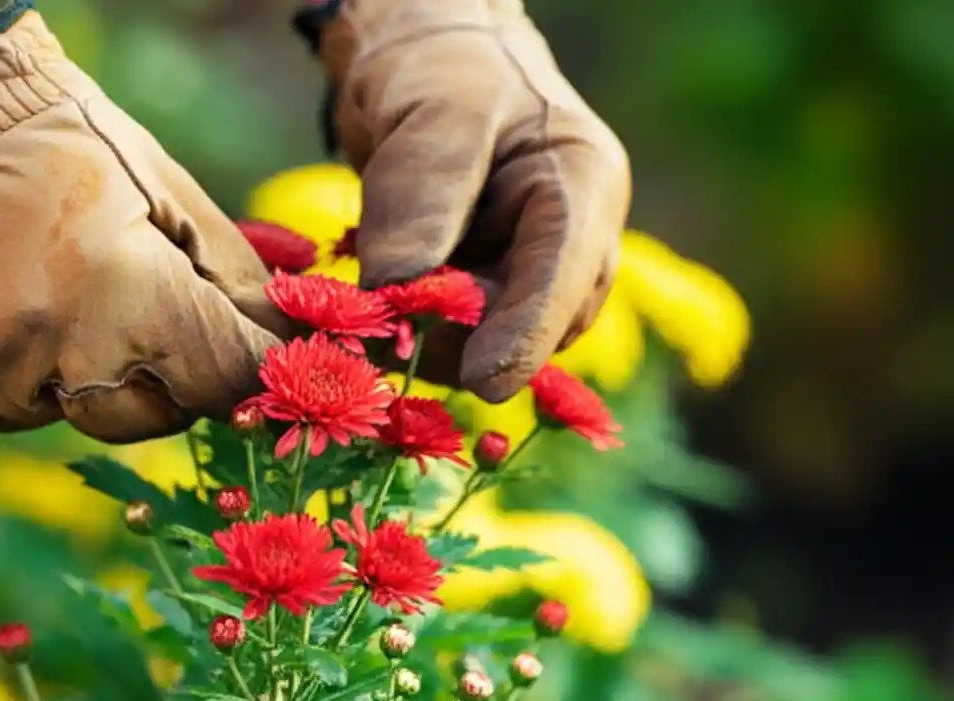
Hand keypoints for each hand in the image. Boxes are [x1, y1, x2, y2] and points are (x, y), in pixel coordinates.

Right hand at [0, 4, 282, 441]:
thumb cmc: (76, 145)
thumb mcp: (172, 194)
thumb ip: (231, 281)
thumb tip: (281, 345)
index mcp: (123, 284)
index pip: (219, 372)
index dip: (249, 368)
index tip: (257, 355)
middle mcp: (55, 341)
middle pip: (156, 415)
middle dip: (177, 376)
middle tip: (165, 317)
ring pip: (89, 416)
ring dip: (106, 376)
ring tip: (82, 295)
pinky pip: (25, 406)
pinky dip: (41, 373)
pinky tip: (26, 306)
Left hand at [301, 0, 630, 400]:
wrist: (420, 65)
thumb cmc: (442, 68)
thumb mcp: (438, 110)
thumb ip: (424, 193)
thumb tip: (397, 290)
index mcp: (583, 186)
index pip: (566, 276)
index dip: (526, 336)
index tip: (482, 382)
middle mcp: (568, 242)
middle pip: (528, 325)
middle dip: (457, 339)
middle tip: (379, 332)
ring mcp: (525, 272)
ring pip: (483, 341)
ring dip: (424, 336)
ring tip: (370, 296)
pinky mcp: (483, 294)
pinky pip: (450, 336)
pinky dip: (408, 329)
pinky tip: (374, 302)